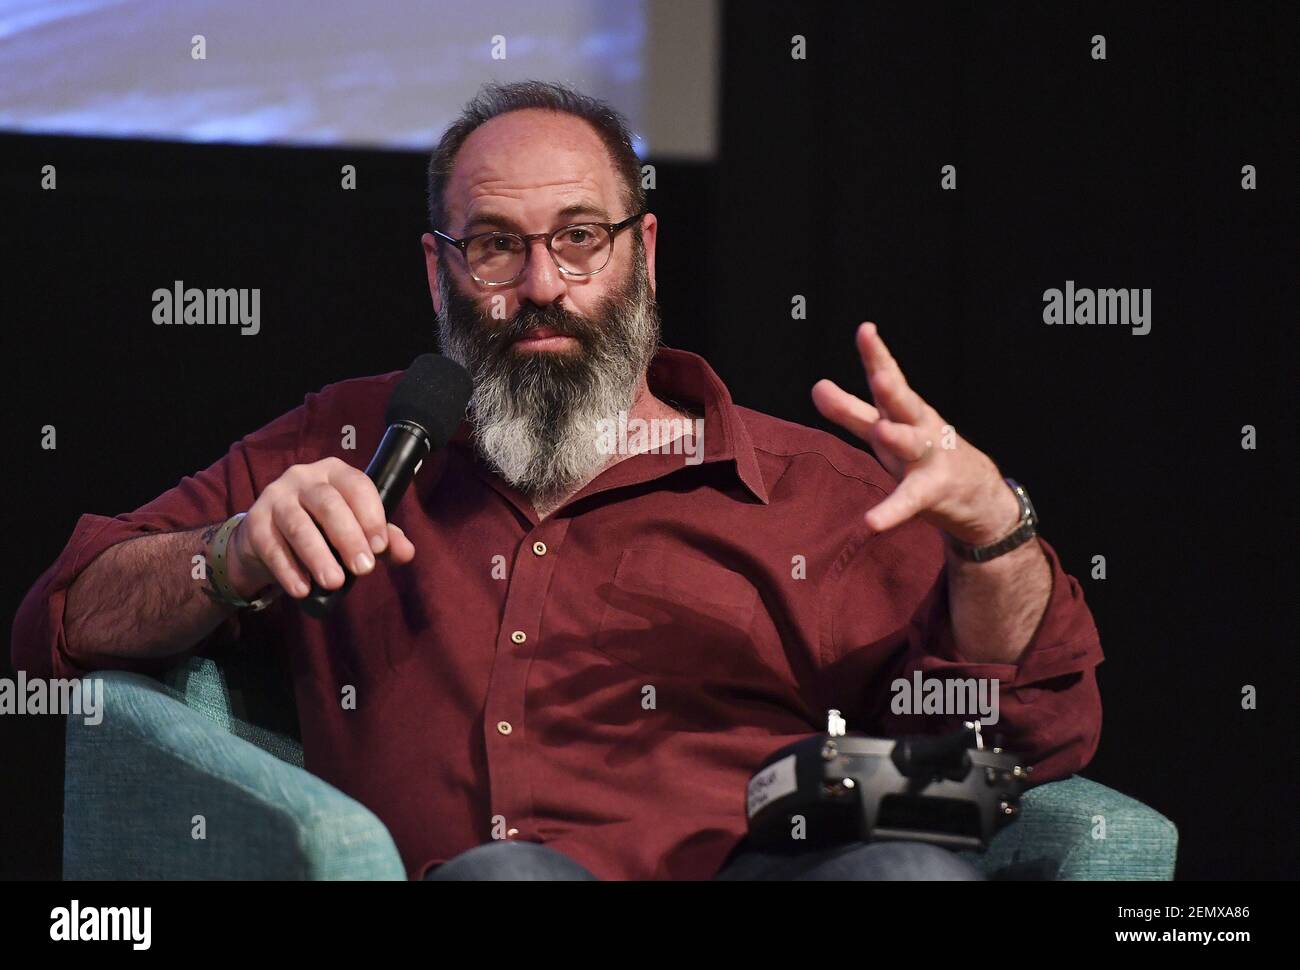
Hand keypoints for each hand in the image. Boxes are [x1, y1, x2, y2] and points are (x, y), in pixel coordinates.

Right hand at [226, 457, 415, 598]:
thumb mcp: (355, 530)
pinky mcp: (254, 522)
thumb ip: (384, 539)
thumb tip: (407, 552)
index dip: (371, 516)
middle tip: (364, 569)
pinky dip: (288, 570)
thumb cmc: (322, 529)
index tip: (381, 547)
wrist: (268, 538)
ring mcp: (275, 497)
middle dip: (348, 538)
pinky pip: (272, 546)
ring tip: (334, 583)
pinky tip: (302, 589)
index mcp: (335, 472)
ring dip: (318, 556)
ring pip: (298, 524)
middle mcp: (303, 477)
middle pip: (328, 504)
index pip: (357, 485)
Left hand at [811, 322, 1019, 545]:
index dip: (877, 354)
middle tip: (881, 376)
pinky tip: (870, 523)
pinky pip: (908, 502)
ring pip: (914, 445)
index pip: (889, 377)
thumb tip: (815, 385)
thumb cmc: (920, 452)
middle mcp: (920, 427)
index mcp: (905, 410)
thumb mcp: (884, 428)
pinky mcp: (931, 492)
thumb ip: (849, 410)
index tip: (866, 330)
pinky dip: (889, 512)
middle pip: (906, 405)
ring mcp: (929, 458)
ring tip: (882, 431)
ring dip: (899, 437)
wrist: (977, 492)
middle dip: (894, 390)